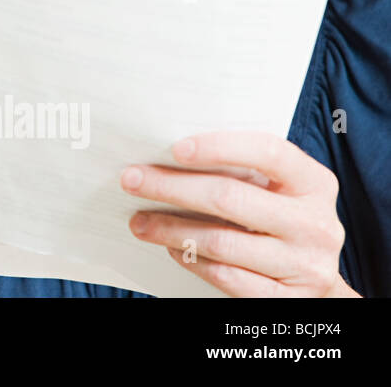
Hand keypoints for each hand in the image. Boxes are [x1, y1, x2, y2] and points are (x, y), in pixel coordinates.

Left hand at [122, 131, 358, 296]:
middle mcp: (315, 223)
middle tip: (132, 180)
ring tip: (139, 221)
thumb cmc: (280, 218)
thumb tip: (167, 157)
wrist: (316, 280)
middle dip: (172, 187)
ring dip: (170, 228)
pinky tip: (171, 248)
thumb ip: (241, 171)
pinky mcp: (288, 300)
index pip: (268, 152)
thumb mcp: (277, 189)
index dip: (219, 147)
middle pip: (230, 198)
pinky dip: (193, 260)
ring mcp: (305, 265)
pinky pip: (227, 277)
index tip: (174, 148)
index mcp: (314, 183)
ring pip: (221, 241)